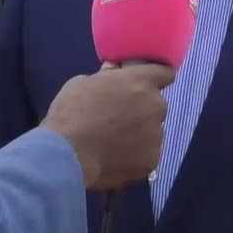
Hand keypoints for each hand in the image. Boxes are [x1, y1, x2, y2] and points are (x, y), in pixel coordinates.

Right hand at [40, 64, 173, 190]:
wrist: (68, 156)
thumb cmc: (72, 113)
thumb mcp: (82, 83)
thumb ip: (105, 77)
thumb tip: (113, 71)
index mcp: (141, 81)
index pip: (164, 73)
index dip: (156, 78)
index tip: (145, 84)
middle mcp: (155, 106)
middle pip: (156, 105)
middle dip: (142, 109)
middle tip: (119, 118)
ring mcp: (156, 136)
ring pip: (152, 132)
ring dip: (139, 134)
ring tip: (114, 144)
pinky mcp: (152, 161)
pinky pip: (147, 155)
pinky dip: (135, 156)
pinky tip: (115, 160)